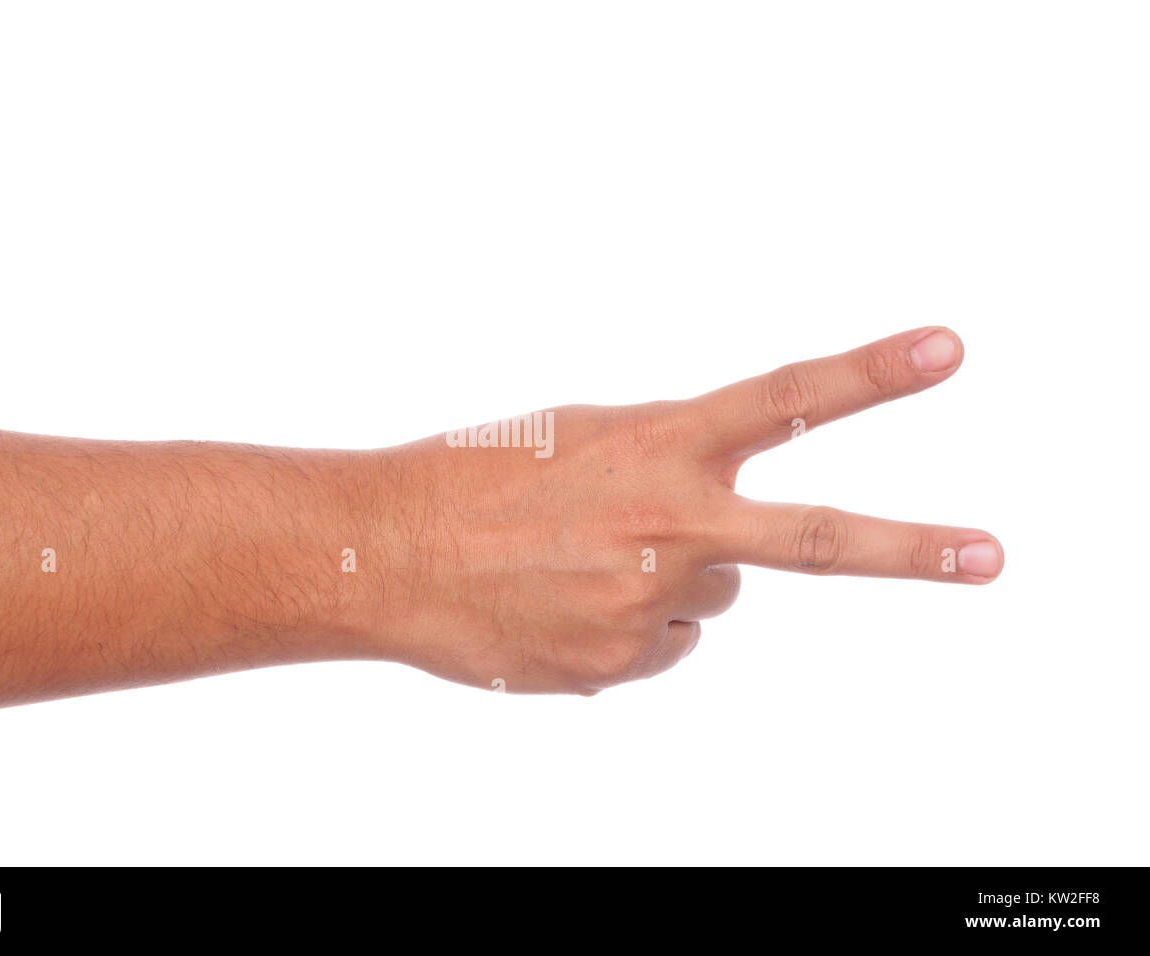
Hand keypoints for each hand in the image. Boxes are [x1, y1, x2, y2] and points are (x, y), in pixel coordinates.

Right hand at [372, 327, 1001, 694]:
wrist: (385, 554)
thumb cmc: (477, 477)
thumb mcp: (579, 435)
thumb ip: (667, 461)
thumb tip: (726, 535)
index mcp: (652, 447)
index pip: (779, 398)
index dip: (869, 372)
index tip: (947, 351)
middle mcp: (663, 527)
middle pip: (811, 540)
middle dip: (909, 548)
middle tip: (991, 555)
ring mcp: (644, 605)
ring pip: (710, 596)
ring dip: (669, 579)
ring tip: (581, 562)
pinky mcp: (617, 665)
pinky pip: (659, 643)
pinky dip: (626, 625)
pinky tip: (563, 602)